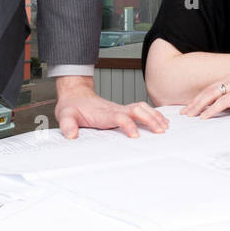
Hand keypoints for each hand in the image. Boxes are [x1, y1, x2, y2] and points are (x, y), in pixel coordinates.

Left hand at [54, 75, 168, 138]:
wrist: (76, 95)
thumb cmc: (73, 106)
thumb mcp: (65, 115)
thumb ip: (67, 125)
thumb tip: (71, 135)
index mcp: (103, 113)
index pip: (120, 117)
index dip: (129, 125)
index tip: (136, 136)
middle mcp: (115, 109)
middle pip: (137, 110)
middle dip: (150, 119)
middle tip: (160, 131)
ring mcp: (120, 108)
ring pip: (142, 108)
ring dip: (154, 116)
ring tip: (165, 127)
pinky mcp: (123, 110)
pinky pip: (142, 109)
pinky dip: (153, 114)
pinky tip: (161, 120)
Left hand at [182, 72, 229, 118]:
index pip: (211, 88)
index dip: (200, 97)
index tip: (191, 106)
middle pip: (207, 91)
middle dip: (194, 102)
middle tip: (184, 113)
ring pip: (210, 96)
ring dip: (198, 106)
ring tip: (189, 116)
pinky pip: (221, 103)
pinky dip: (210, 110)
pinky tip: (204, 117)